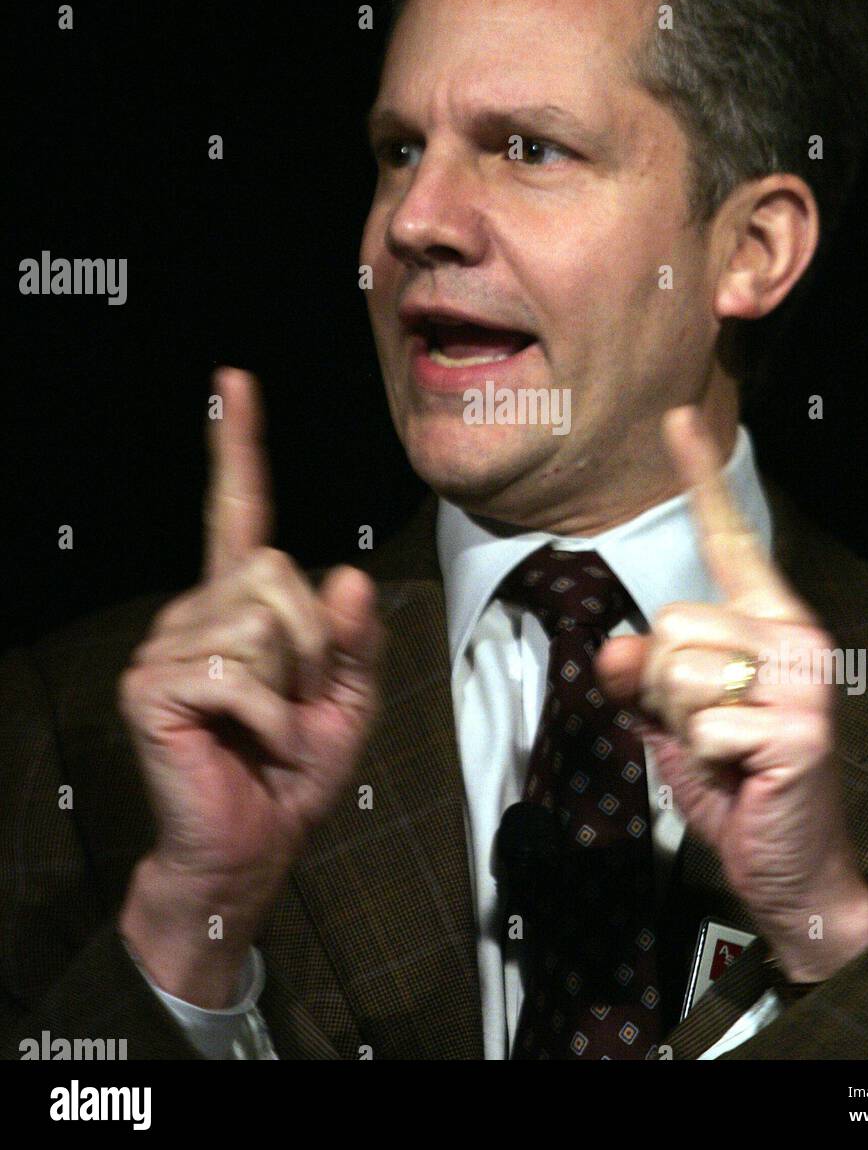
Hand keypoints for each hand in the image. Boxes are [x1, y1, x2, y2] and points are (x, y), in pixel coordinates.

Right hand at [118, 368, 380, 1002]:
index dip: (239, 448)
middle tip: (300, 700)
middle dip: (314, 642)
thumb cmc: (294, 769)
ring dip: (293, 683)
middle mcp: (196, 611)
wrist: (254, 843)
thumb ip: (355, 638)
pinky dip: (271, 716)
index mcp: (241, 604)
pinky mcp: (153, 684)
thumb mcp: (349, 697)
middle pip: (277, 573)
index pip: (239, 512)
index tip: (235, 382)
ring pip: (263, 619)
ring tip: (272, 724)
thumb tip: (347, 577)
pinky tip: (253, 742)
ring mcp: (168, 645)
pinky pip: (239, 670)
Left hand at [595, 407, 867, 982]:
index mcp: (765, 618)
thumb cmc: (732, 780)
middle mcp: (793, 633)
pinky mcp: (799, 726)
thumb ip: (640, 672)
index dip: (700, 477)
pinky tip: (743, 774)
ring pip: (677, 671)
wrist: (785, 863)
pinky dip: (702, 759)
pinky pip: (700, 725)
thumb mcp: (670, 718)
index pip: (725, 538)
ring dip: (680, 724)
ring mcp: (802, 678)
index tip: (677, 418)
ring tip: (724, 748)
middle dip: (661, 686)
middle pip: (670, 622)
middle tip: (705, 726)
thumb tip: (614, 647)